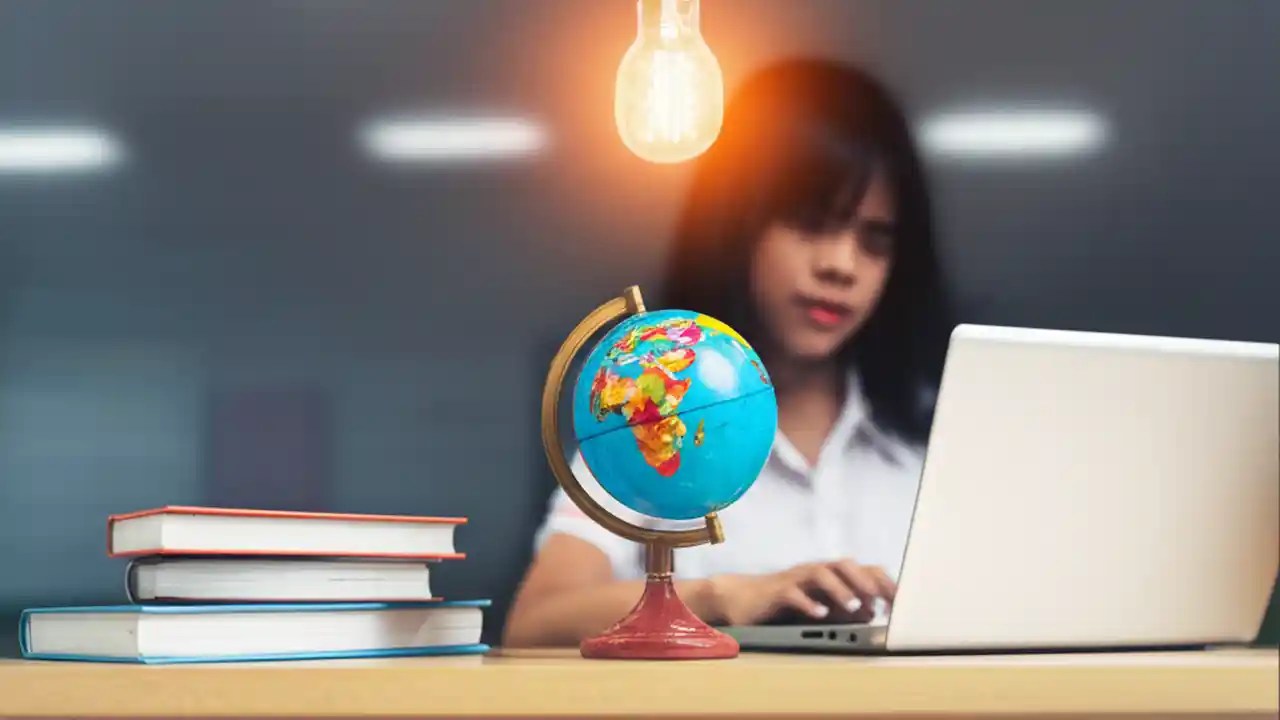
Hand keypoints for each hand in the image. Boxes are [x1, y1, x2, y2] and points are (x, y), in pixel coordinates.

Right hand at [708, 560, 895, 625]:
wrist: (742, 599)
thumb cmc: (785, 604)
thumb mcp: (820, 605)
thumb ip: (844, 607)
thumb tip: (873, 613)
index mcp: (828, 574)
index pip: (861, 570)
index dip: (883, 583)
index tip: (901, 601)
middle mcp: (814, 572)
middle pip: (844, 565)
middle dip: (865, 580)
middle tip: (882, 600)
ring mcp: (795, 579)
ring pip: (821, 574)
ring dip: (841, 589)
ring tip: (855, 607)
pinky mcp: (776, 592)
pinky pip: (793, 593)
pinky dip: (808, 603)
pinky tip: (820, 615)